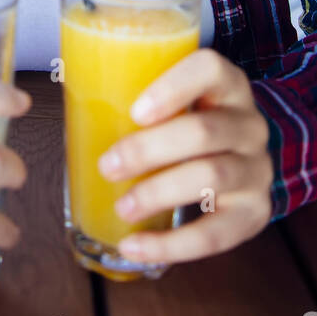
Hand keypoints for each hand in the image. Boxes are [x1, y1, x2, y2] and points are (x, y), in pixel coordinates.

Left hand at [98, 48, 273, 263]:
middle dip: (148, 151)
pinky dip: (172, 246)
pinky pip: (216, 234)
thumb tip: (59, 87)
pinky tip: (136, 247)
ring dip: (158, 194)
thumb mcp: (173, 99)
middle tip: (107, 166)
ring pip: (212, 177)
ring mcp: (257, 169)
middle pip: (204, 131)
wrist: (241, 159)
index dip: (173, 88)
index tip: (135, 111)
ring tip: (122, 207)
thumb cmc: (189, 123)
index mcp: (226, 85)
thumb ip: (134, 92)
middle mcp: (249, 124)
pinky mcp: (255, 213)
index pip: (210, 69)